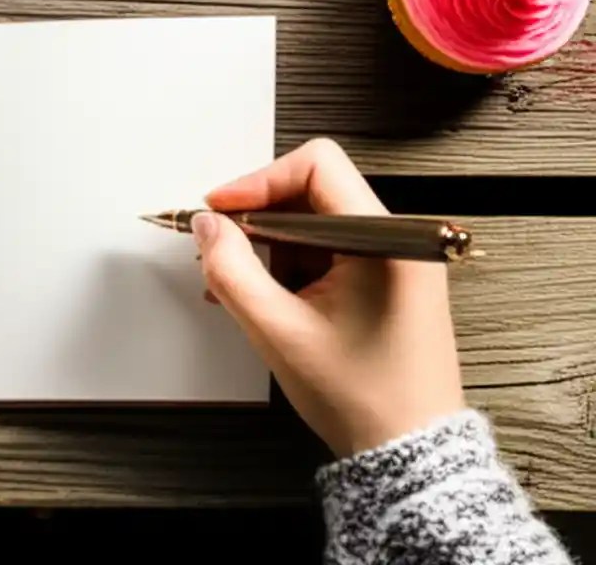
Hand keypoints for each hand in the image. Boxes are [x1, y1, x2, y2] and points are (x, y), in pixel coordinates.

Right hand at [191, 138, 465, 456]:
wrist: (408, 450)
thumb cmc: (362, 397)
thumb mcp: (279, 332)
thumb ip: (233, 271)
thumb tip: (207, 226)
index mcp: (386, 240)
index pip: (317, 166)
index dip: (259, 181)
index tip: (220, 209)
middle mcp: (396, 240)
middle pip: (312, 191)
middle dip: (258, 220)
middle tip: (220, 249)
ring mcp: (392, 260)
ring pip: (314, 224)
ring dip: (269, 248)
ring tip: (236, 288)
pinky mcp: (383, 281)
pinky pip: (326, 252)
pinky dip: (288, 268)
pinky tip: (261, 299)